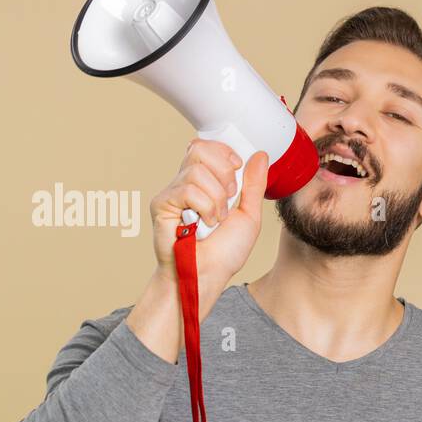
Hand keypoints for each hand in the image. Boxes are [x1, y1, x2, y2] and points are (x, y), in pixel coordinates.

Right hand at [149, 138, 268, 288]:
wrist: (208, 275)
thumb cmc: (224, 251)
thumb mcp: (249, 214)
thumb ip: (254, 184)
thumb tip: (259, 154)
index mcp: (205, 182)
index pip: (207, 146)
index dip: (224, 153)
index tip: (237, 169)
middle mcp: (186, 183)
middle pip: (200, 149)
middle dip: (224, 173)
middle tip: (229, 199)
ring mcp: (173, 192)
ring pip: (197, 171)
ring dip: (217, 198)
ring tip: (216, 219)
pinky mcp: (162, 204)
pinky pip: (188, 190)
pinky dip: (205, 208)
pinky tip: (203, 224)